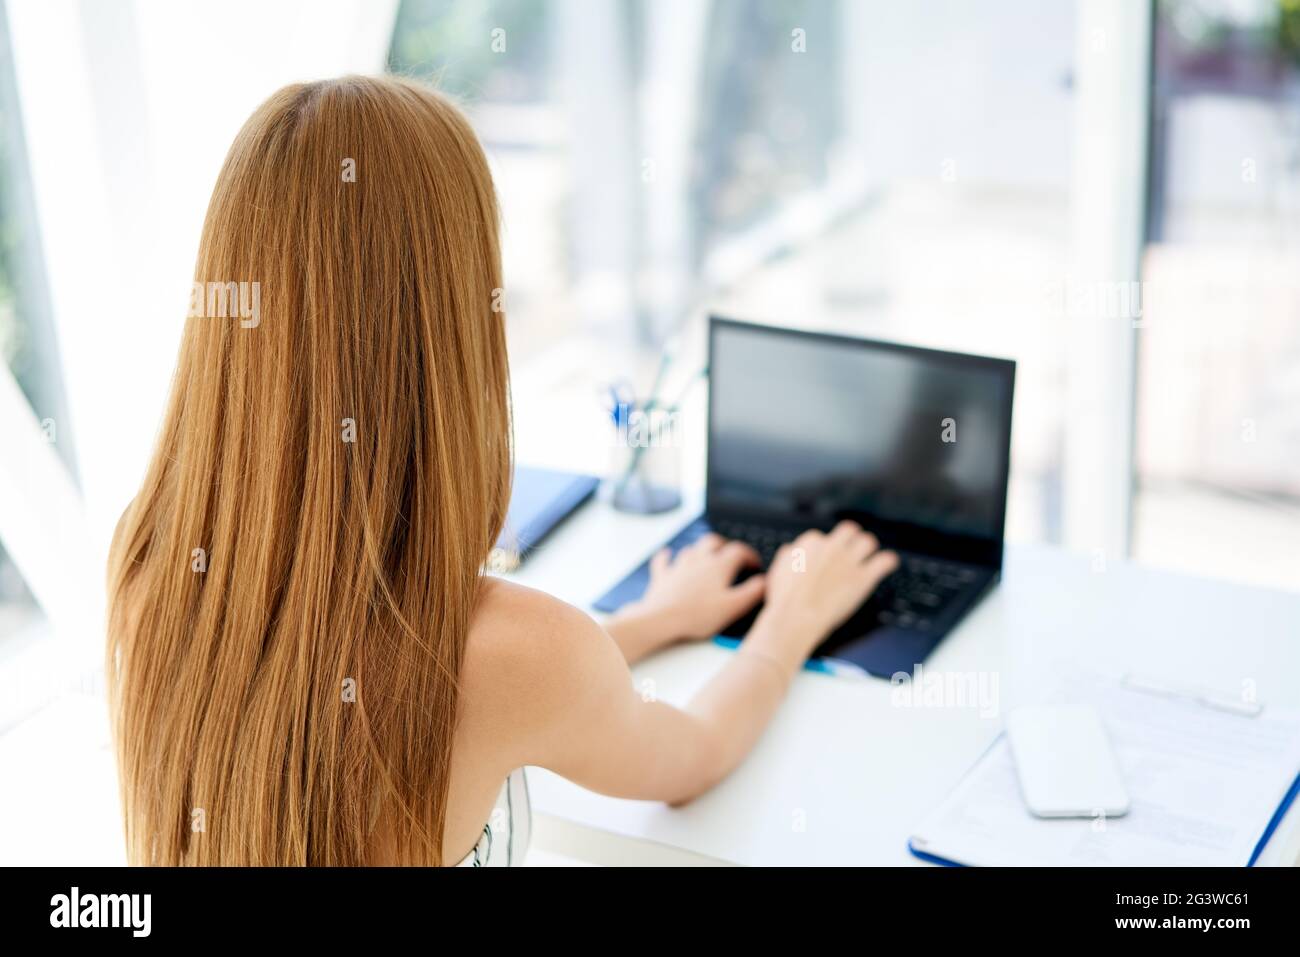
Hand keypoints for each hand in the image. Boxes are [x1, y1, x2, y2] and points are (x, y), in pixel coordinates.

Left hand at [625, 534, 766, 642]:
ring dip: (700, 550)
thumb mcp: (733, 606)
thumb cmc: (698, 615)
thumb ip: (752, 592)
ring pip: (691, 549)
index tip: (754, 564)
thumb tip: (765, 581)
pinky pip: (663, 560)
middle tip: (731, 554)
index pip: (738, 551)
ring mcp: (678, 566)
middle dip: (724, 544)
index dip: (749, 555)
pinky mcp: (662, 576)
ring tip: (707, 557)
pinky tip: (667, 555)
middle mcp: (698, 560)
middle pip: (713, 541)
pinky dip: (666, 556)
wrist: (662, 619)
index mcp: (718, 566)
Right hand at [751, 521, 897, 663]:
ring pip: (868, 541)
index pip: (820, 537)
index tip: (825, 558)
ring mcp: (849, 561)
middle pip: (848, 530)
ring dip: (868, 548)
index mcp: (810, 543)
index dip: (823, 548)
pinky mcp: (864, 577)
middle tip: (852, 550)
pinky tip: (888, 563)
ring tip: (869, 556)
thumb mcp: (778, 571)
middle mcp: (832, 547)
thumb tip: (790, 550)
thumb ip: (787, 556)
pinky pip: (884, 561)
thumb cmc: (784, 600)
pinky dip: (888, 561)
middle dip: (850, 539)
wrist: (796, 618)